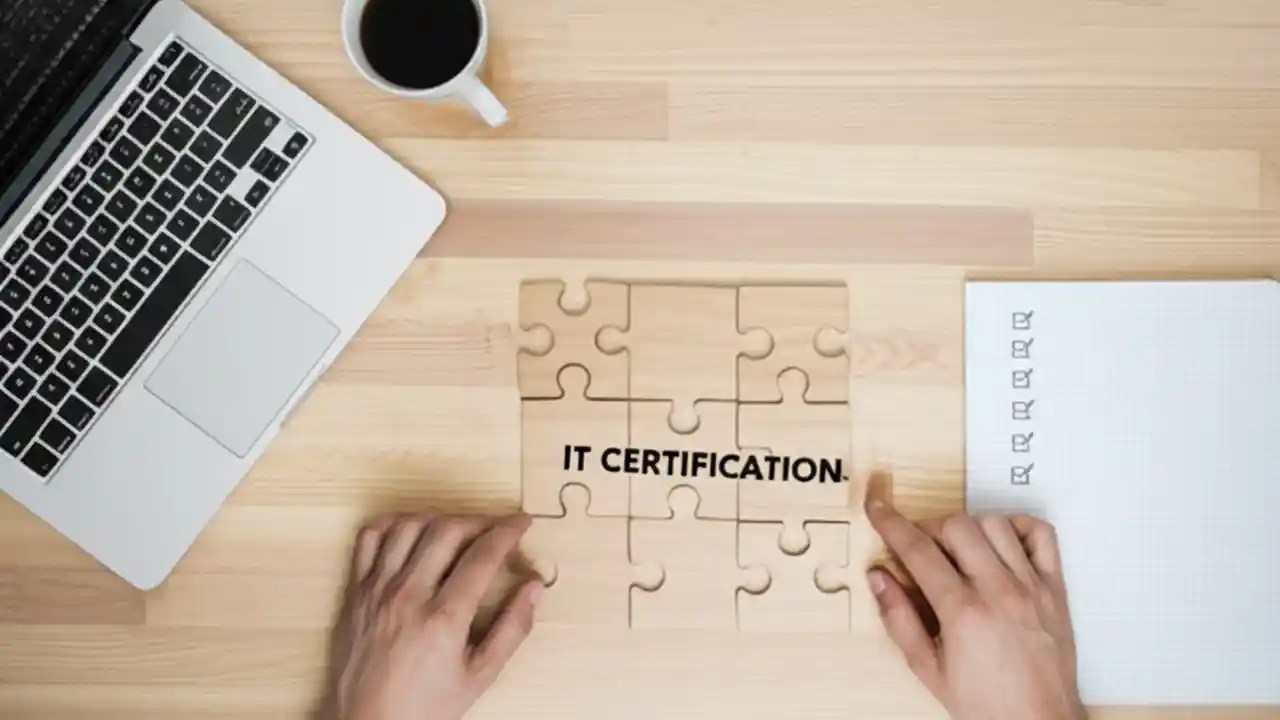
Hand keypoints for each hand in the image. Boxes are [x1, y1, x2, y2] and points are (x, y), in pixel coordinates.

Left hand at [318, 513, 542, 719]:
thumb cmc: (426, 705)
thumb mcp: (480, 676)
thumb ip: (512, 628)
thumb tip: (535, 587)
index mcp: (444, 618)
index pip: (483, 556)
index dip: (508, 532)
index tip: (522, 523)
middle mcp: (408, 596)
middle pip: (447, 530)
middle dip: (479, 520)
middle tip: (495, 527)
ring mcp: (377, 590)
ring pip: (409, 526)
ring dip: (440, 518)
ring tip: (459, 528)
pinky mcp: (355, 591)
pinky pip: (369, 538)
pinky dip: (393, 524)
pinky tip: (412, 529)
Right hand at [865, 499, 1084, 719]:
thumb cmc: (983, 703)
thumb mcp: (927, 669)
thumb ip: (899, 619)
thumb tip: (877, 577)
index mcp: (963, 611)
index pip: (918, 550)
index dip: (891, 523)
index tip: (877, 508)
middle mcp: (999, 590)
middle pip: (956, 526)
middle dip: (929, 527)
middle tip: (920, 547)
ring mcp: (1031, 585)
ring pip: (995, 523)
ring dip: (968, 528)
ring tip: (957, 549)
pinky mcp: (1055, 588)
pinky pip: (1041, 534)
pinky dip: (1017, 527)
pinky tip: (1000, 543)